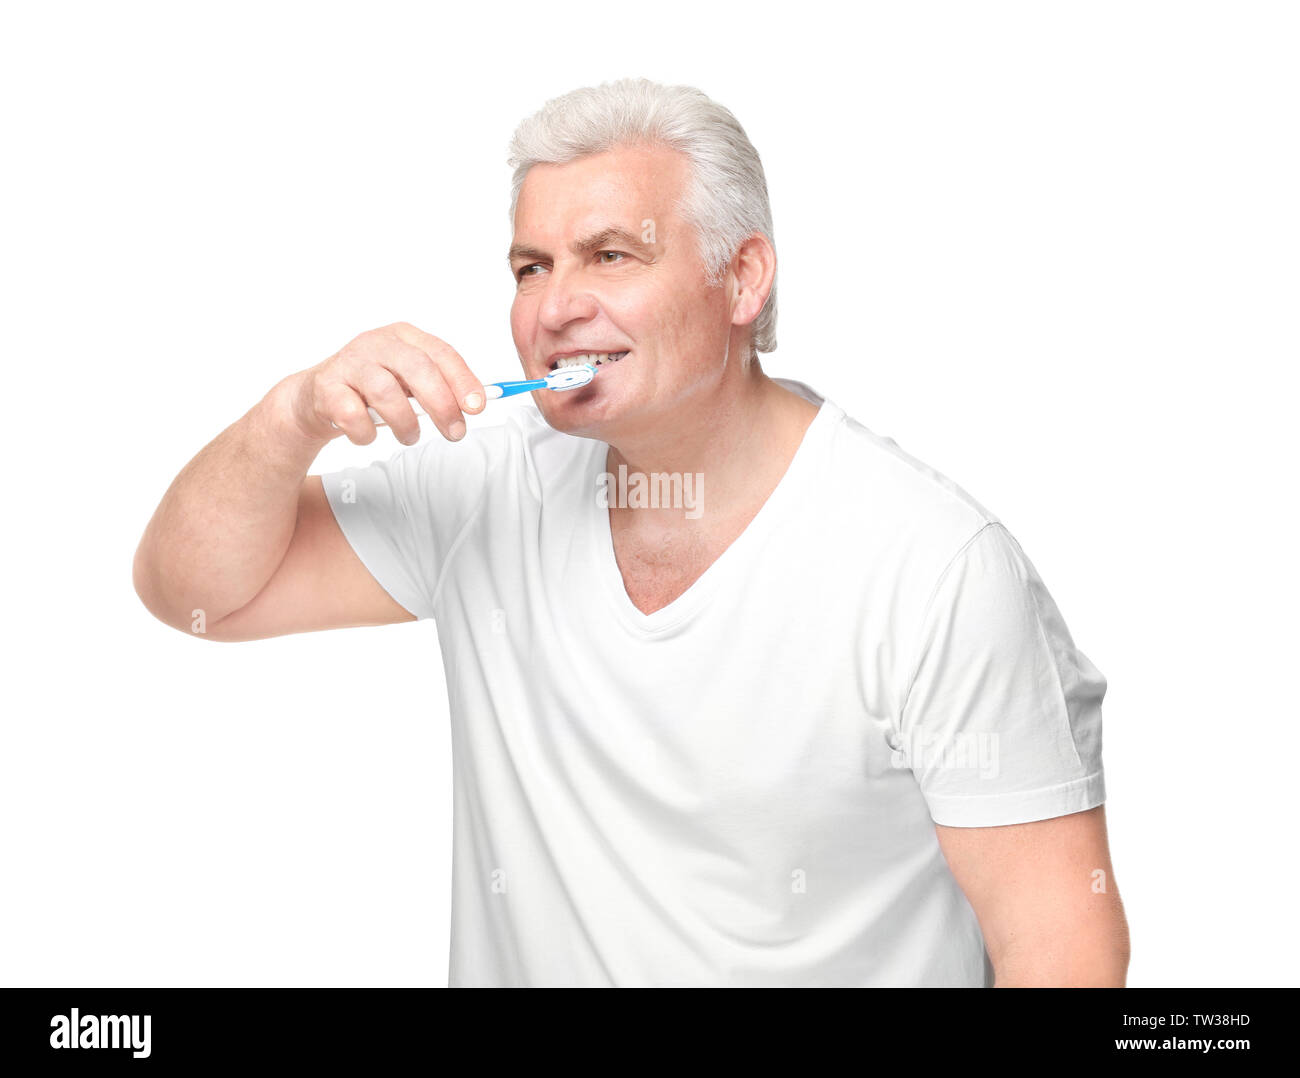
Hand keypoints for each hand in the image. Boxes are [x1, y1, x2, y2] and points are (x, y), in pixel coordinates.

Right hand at [281, 322, 484, 445]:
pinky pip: (353, 415)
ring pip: (386, 393)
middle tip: (454, 432)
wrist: (316, 396)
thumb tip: (476, 403)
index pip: (441, 353)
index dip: (463, 381)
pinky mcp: (326, 387)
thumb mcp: (409, 381)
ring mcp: (350, 363)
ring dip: (405, 423)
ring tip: (409, 436)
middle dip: (442, 404)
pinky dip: (367, 433)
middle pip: (418, 368)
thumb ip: (441, 387)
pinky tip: (369, 434)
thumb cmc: (372, 389)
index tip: (477, 407)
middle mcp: (377, 343)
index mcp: (404, 337)